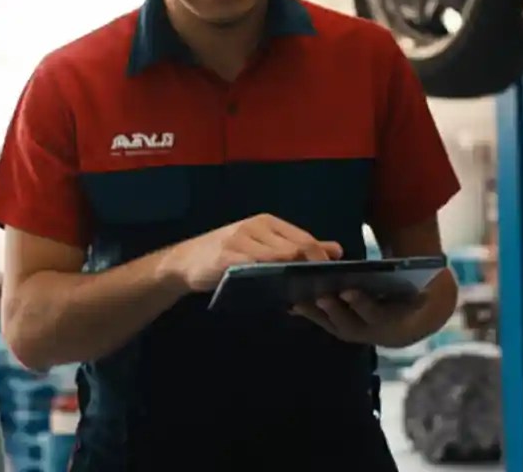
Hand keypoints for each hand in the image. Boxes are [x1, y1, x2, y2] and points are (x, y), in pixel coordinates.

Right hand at [162, 214, 342, 291]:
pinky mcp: (228, 256)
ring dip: (297, 277)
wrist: (185, 261)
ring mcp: (242, 239)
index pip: (304, 238)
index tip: (333, 279)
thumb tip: (336, 249)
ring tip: (308, 296)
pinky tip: (282, 299)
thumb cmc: (227, 254)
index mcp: (267, 222)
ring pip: (281, 258)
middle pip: (296, 247)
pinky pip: (258, 268)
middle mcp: (256, 226)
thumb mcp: (263, 245)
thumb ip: (297, 246)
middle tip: (324, 290)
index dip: (322, 259)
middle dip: (314, 269)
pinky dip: (274, 283)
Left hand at [291, 289, 425, 346]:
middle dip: (333, 309)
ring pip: (332, 325)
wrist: (406, 326)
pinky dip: (308, 315)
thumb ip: (409, 280)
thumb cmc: (406, 298)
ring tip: (298, 300)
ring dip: (315, 313)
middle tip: (319, 295)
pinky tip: (292, 304)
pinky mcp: (339, 330)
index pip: (374, 313)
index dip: (361, 303)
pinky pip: (323, 323)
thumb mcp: (413, 291)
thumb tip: (410, 270)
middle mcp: (369, 331)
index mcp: (390, 320)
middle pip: (348, 322)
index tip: (347, 291)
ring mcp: (352, 333)